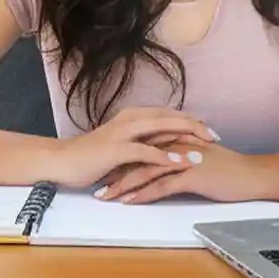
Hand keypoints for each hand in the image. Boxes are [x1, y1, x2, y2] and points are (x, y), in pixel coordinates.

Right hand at [46, 107, 219, 187]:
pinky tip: (181, 163)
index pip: (167, 114)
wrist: (62, 161)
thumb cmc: (90, 157)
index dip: (190, 120)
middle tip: (216, 136)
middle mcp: (129, 120)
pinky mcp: (116, 150)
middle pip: (169, 117)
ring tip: (206, 145)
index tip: (210, 129)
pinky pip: (145, 151)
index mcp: (131, 117)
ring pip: (160, 129)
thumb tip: (163, 149)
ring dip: (185, 136)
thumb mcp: (120, 148)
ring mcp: (122, 133)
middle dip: (195, 125)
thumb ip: (140, 145)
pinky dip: (165, 157)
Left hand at [93, 141, 265, 203]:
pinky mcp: (190, 175)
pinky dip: (143, 194)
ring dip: (123, 185)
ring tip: (106, 197)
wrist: (250, 174)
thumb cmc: (227, 168)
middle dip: (114, 173)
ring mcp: (181, 159)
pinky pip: (161, 186)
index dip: (120, 160)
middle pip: (137, 158)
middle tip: (96, 186)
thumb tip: (162, 163)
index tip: (102, 171)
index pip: (141, 147)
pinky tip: (130, 201)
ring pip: (144, 171)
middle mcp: (174, 146)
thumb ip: (178, 155)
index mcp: (174, 138)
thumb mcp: (197, 157)